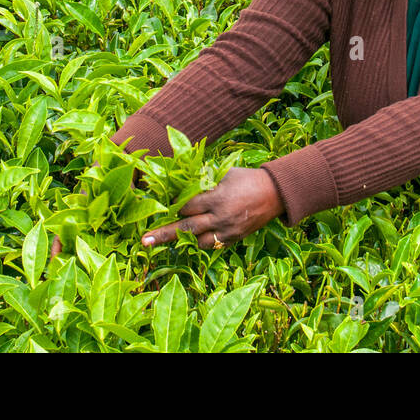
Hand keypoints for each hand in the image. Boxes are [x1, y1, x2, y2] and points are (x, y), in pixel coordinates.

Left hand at [140, 167, 285, 250]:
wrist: (275, 193)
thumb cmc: (248, 178)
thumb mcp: (225, 174)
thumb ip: (205, 181)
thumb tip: (183, 182)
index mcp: (216, 198)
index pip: (186, 207)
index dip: (173, 207)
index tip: (162, 206)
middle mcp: (220, 217)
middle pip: (186, 228)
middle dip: (163, 234)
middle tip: (144, 240)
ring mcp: (228, 231)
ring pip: (199, 242)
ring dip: (183, 240)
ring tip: (164, 241)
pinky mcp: (235, 239)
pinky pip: (213, 245)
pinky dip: (202, 243)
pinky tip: (192, 241)